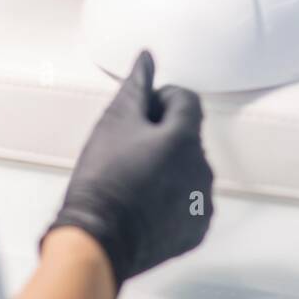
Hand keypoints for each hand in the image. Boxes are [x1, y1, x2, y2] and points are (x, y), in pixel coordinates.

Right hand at [45, 51, 213, 298]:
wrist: (96, 240)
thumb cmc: (102, 178)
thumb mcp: (115, 120)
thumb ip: (138, 85)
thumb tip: (148, 58)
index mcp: (186, 138)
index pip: (187, 99)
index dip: (161, 100)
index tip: (138, 118)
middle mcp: (202, 168)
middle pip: (188, 135)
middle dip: (163, 134)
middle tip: (128, 150)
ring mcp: (202, 202)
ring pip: (189, 167)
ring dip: (169, 165)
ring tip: (133, 179)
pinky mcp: (196, 229)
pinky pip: (190, 200)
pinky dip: (173, 197)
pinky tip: (145, 203)